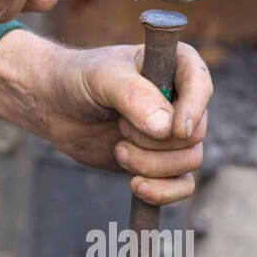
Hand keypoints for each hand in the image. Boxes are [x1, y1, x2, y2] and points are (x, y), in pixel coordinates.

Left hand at [0, 31, 211, 203]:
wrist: (55, 107)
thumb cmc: (78, 79)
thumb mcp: (101, 78)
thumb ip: (133, 96)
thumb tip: (165, 128)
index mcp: (174, 65)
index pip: (201, 84)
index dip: (194, 109)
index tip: (177, 130)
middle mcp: (181, 99)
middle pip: (195, 133)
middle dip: (155, 141)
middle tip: (121, 129)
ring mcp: (173, 133)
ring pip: (189, 161)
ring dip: (152, 165)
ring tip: (118, 151)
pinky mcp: (162, 162)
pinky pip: (182, 185)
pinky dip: (164, 192)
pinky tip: (136, 187)